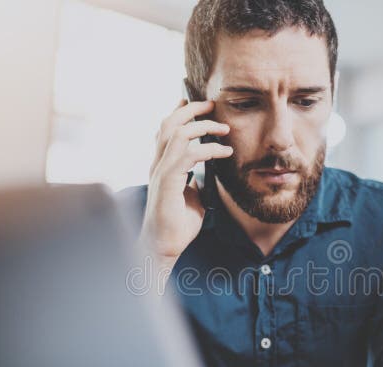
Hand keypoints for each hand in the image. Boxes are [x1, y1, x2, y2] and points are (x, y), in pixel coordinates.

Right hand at [141, 99, 232, 263]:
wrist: (164, 248)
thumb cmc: (176, 226)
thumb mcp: (191, 198)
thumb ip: (195, 183)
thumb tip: (205, 175)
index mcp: (162, 167)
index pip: (166, 131)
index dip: (179, 113)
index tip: (195, 103)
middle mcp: (158, 165)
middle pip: (169, 124)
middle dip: (191, 110)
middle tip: (211, 104)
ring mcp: (161, 172)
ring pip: (178, 133)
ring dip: (203, 126)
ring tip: (223, 129)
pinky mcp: (168, 182)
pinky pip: (188, 154)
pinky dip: (209, 149)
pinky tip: (224, 152)